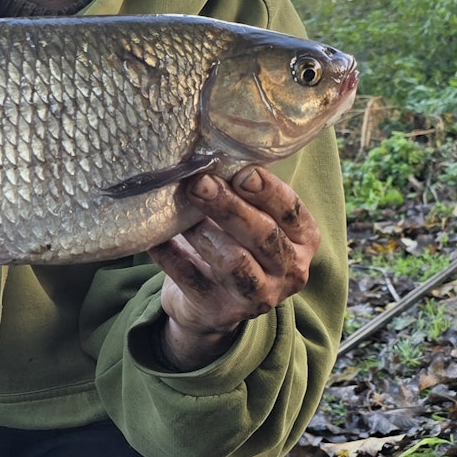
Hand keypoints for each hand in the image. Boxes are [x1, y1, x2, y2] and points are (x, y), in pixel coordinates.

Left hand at [147, 166, 319, 369]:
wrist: (210, 303)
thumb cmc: (233, 241)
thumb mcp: (250, 216)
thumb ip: (241, 187)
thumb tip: (209, 144)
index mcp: (302, 239)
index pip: (292, 211)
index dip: (268, 191)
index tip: (241, 171)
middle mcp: (289, 271)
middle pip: (263, 236)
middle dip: (229, 206)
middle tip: (198, 183)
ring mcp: (258, 297)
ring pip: (232, 262)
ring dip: (202, 231)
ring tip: (179, 208)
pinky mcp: (220, 312)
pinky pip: (191, 279)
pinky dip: (169, 254)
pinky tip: (153, 237)